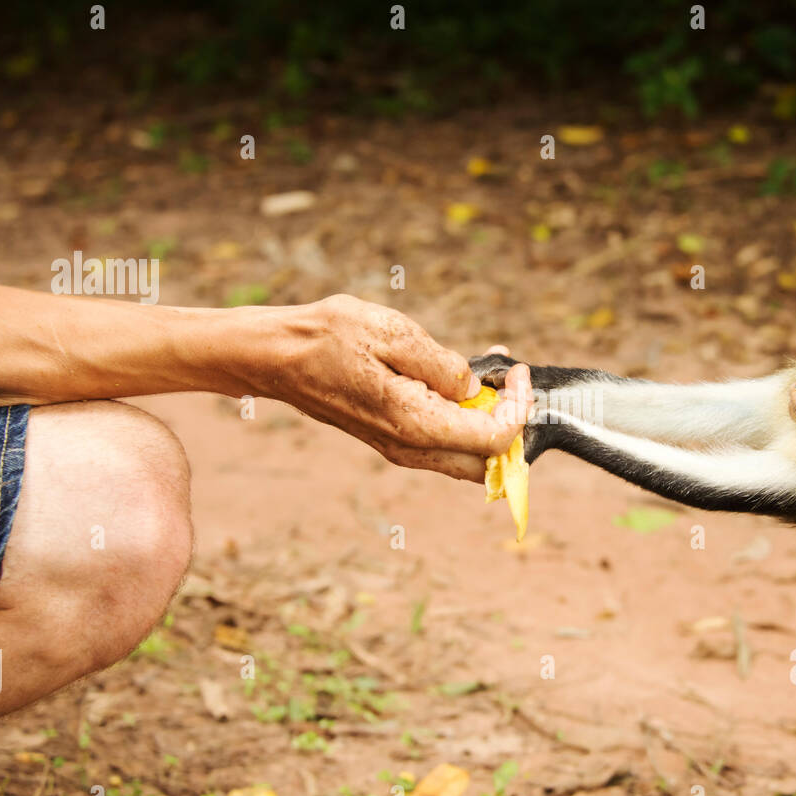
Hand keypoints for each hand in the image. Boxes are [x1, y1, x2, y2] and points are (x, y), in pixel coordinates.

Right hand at [255, 294, 531, 481]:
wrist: (278, 356)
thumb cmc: (329, 337)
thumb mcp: (393, 333)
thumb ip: (443, 365)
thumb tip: (472, 389)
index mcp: (415, 424)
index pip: (494, 439)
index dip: (518, 407)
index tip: (515, 370)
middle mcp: (410, 448)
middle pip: (487, 463)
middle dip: (510, 424)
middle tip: (508, 381)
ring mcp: (400, 449)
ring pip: (466, 458)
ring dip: (488, 422)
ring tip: (490, 376)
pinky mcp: (393, 440)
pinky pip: (443, 443)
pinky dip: (463, 420)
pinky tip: (459, 382)